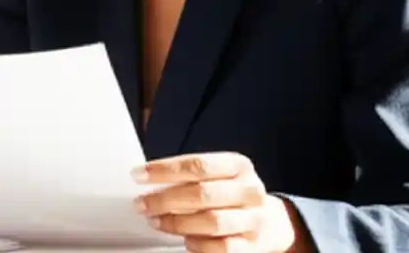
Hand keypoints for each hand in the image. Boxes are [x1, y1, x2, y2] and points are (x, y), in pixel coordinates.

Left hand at [132, 152, 306, 252]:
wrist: (270, 222)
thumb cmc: (230, 194)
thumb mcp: (217, 177)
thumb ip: (187, 177)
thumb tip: (146, 180)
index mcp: (239, 166)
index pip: (198, 165)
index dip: (164, 170)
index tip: (138, 175)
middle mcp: (250, 191)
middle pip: (202, 194)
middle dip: (165, 199)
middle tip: (141, 204)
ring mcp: (254, 219)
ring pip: (211, 222)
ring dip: (177, 223)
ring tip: (156, 222)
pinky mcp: (252, 246)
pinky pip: (221, 248)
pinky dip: (198, 245)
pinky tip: (186, 241)